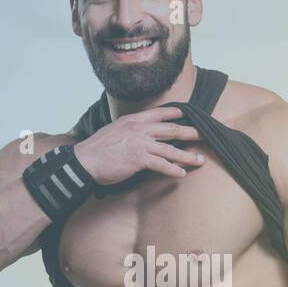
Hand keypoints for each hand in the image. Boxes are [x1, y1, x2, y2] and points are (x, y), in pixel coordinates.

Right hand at [74, 105, 204, 186]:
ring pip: (170, 149)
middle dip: (189, 132)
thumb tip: (138, 136)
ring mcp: (140, 143)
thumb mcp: (113, 131)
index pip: (158, 113)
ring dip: (187, 155)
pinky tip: (181, 173)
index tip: (186, 114)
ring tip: (199, 160)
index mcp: (132, 121)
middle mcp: (139, 129)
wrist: (84, 161)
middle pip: (170, 129)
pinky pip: (161, 164)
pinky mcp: (139, 159)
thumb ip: (128, 131)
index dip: (174, 113)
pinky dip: (173, 169)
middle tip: (203, 135)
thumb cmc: (96, 150)